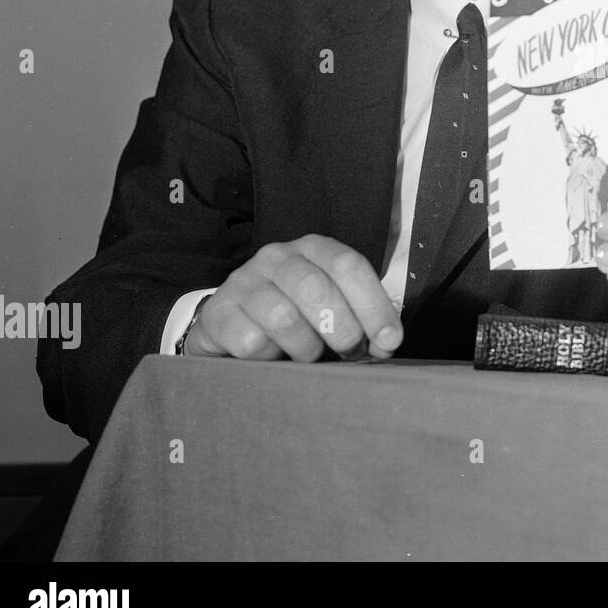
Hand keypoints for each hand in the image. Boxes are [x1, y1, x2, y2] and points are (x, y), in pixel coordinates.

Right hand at [182, 234, 402, 360]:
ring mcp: (243, 281)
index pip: (349, 265)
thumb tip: (387, 345)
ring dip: (306, 348)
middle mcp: (277, 257)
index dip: (374, 306)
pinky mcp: (217, 312)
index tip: (389, 341)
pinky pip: (250, 341)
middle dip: (343, 331)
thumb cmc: (296, 317)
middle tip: (350, 354)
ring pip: (283, 317)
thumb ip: (362, 320)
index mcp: (313, 249)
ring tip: (309, 356)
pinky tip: (271, 357)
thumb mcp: (331, 309)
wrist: (232, 327)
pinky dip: (269, 358)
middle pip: (317, 289)